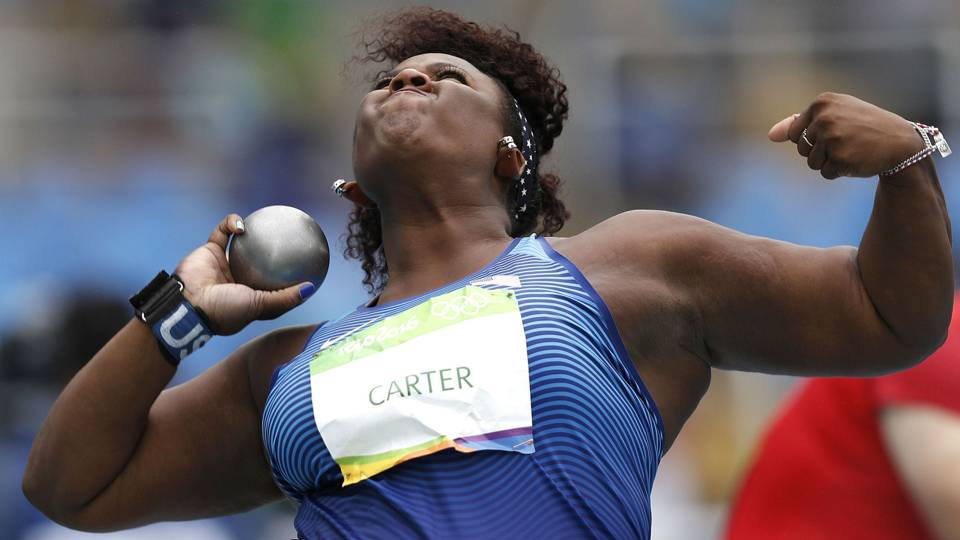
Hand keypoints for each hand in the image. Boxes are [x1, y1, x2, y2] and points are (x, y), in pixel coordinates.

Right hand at [173, 214, 315, 334]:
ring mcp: (225, 264)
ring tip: (273, 220)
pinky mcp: (210, 250)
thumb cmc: (225, 310)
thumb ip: (284, 297)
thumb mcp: (261, 306)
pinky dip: (232, 223)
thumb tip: (311, 287)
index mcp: (252, 296)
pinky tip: (243, 222)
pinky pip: (223, 231)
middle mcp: (240, 280)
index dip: (291, 279)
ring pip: (244, 243)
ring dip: (256, 231)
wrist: (188, 303)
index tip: (310, 269)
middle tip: (294, 237)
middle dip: (276, 252)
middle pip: (262, 262)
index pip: (276, 287)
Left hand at [768, 93, 923, 178]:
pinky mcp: (840, 157)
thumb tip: (771, 136)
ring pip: (812, 163)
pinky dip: (839, 172)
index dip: (812, 139)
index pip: (795, 133)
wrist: (900, 142)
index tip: (836, 132)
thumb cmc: (864, 127)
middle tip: (847, 142)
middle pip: (802, 149)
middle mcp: (824, 118)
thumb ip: (800, 123)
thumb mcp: (834, 116)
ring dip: (830, 163)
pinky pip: (826, 173)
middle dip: (821, 152)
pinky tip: (857, 160)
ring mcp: (832, 138)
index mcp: (822, 102)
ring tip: (852, 150)